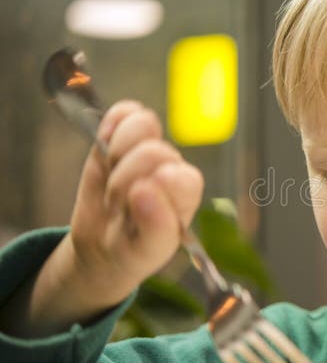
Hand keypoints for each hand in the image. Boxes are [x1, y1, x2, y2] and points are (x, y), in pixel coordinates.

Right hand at [68, 100, 203, 304]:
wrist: (105, 245)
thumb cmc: (135, 249)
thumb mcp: (146, 251)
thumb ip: (155, 226)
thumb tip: (144, 189)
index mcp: (187, 193)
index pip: (182, 175)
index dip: (156, 186)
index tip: (135, 205)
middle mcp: (172, 166)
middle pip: (154, 151)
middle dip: (125, 181)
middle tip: (116, 205)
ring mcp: (147, 148)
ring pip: (141, 124)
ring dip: (116, 154)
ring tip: (110, 181)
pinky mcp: (122, 137)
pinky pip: (124, 112)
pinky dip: (111, 125)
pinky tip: (104, 147)